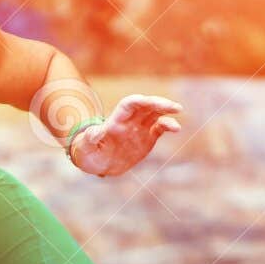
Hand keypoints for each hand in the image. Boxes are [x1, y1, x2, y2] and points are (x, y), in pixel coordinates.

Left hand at [70, 95, 184, 176]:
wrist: (97, 162)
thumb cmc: (88, 151)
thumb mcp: (86, 145)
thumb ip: (90, 138)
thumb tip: (92, 133)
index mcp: (115, 120)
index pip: (129, 105)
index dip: (141, 101)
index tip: (152, 102)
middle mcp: (129, 121)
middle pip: (146, 106)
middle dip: (159, 104)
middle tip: (174, 107)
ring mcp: (139, 129)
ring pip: (155, 114)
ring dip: (167, 112)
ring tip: (178, 114)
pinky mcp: (147, 138)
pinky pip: (159, 128)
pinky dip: (168, 126)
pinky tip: (176, 128)